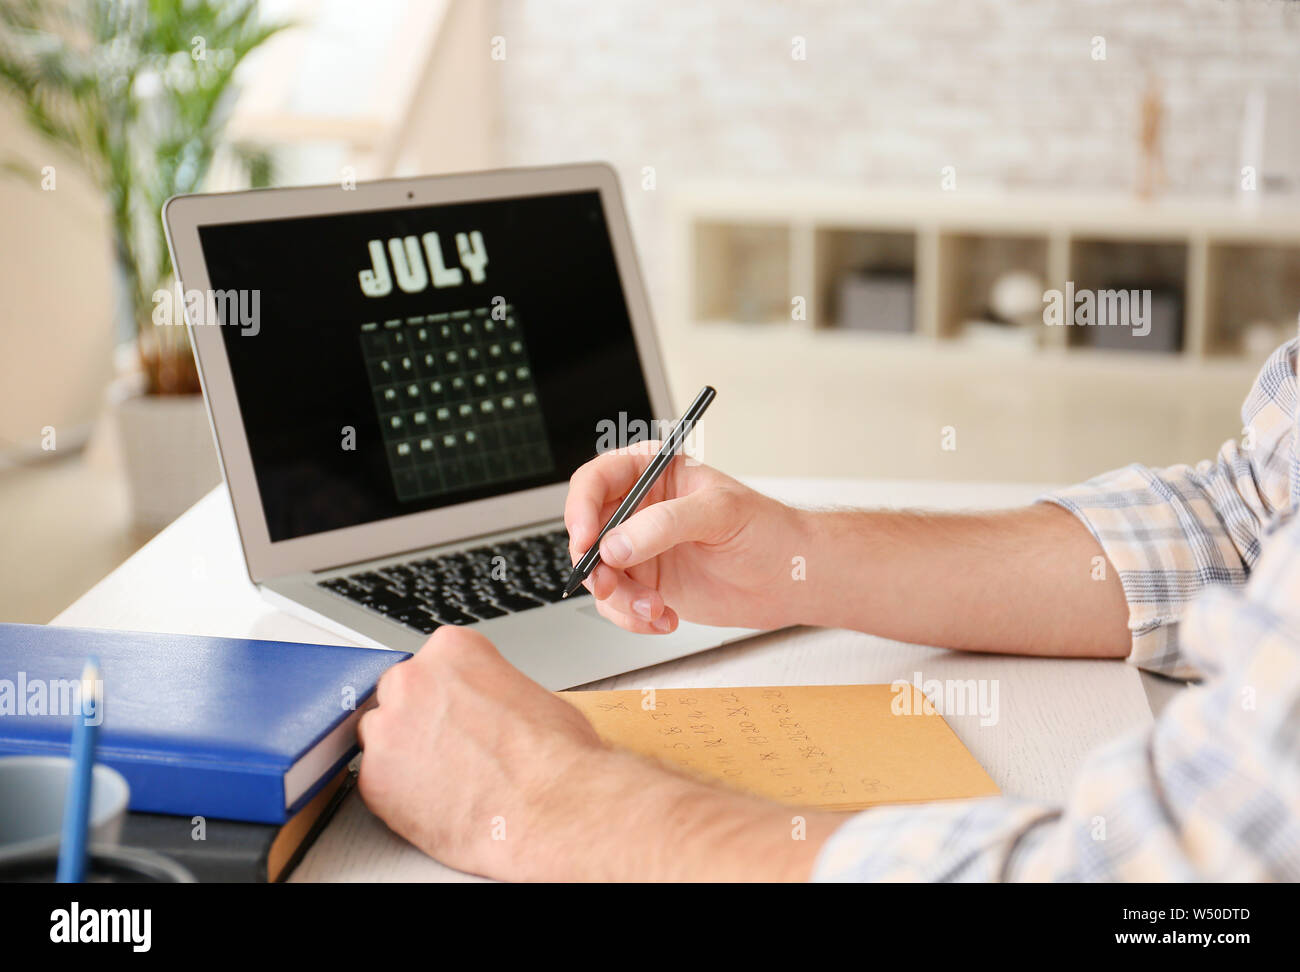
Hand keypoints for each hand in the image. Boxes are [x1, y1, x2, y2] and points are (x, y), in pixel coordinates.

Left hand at [357, 625, 604, 879]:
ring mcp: (387, 728)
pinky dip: (398, 795)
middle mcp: (412, 679)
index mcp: (452, 649)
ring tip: (445, 780)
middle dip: (419, 720)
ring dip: (403, 755)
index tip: (458, 713)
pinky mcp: (373, 779)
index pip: (431, 664)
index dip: (447, 694)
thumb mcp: (530, 693)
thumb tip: (486, 706)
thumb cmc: (554, 757)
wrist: (551, 810)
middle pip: (398, 694)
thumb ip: (490, 689)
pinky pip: (375, 782)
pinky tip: (436, 802)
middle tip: (451, 748)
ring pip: (381, 737)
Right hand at [564, 446, 812, 632]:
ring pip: (598, 574)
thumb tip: (615, 545)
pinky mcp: (646, 585)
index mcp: (652, 473)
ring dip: (619, 598)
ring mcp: (639, 549)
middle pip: (587, 532)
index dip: (581, 508)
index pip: (596, 481)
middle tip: (611, 585)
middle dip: (594, 564)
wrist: (788, 578)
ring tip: (655, 608)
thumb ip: (665, 524)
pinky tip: (664, 618)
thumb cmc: (766, 530)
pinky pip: (616, 604)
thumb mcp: (719, 513)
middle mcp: (638, 510)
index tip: (587, 540)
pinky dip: (633, 617)